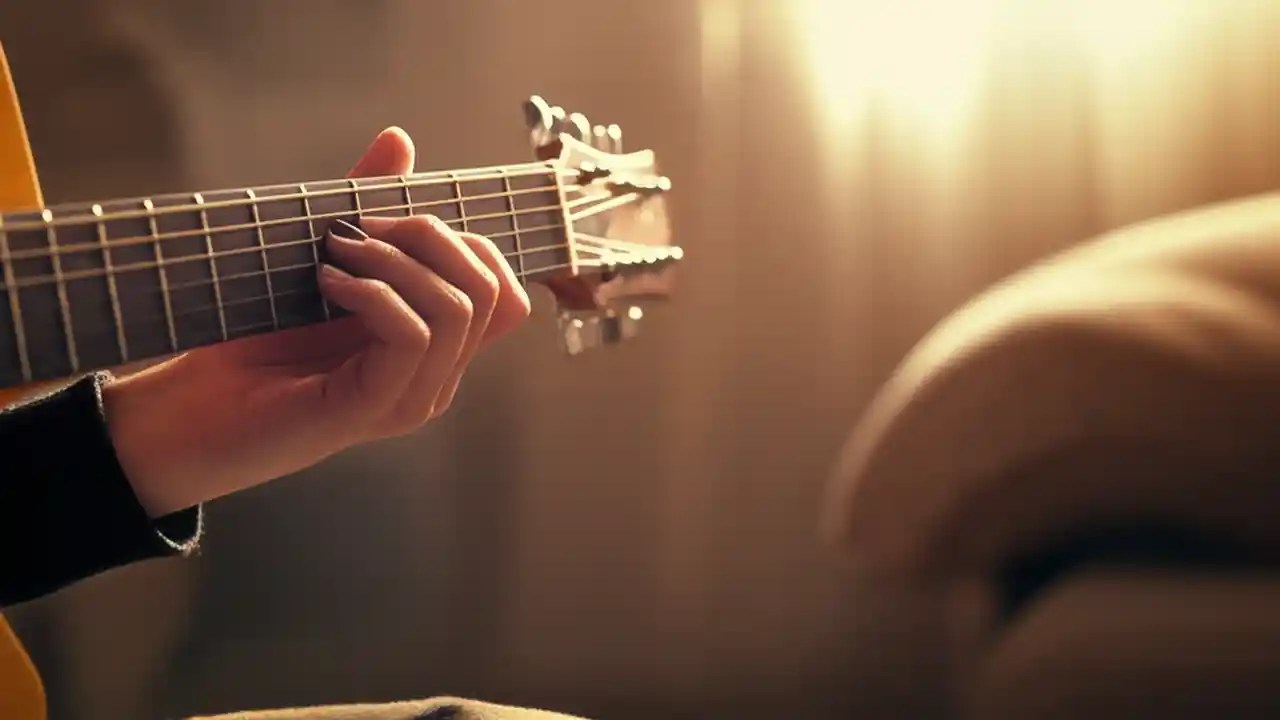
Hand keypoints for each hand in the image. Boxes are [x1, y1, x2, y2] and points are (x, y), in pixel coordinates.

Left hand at [102, 128, 530, 516]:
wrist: (193, 412)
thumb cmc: (254, 341)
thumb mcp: (324, 261)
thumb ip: (365, 208)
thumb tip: (400, 140)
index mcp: (436, 348)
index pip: (504, 293)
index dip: (465, 240)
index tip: (386, 218)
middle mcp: (436, 378)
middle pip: (489, 291)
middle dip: (431, 237)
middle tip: (358, 227)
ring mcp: (410, 398)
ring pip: (457, 309)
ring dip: (396, 261)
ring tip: (335, 251)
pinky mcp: (374, 409)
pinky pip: (412, 334)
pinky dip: (372, 291)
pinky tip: (325, 282)